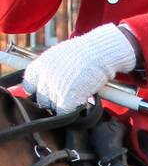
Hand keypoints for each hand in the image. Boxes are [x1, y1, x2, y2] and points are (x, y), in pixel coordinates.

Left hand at [22, 26, 136, 112]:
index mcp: (39, 65)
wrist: (100, 52)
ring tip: (76, 96)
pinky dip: (72, 111)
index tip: (47, 92)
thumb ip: (48, 69)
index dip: (38, 91)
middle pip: (42, 100)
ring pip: (53, 108)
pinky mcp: (67, 99)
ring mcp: (54, 89)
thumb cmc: (84, 52)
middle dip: (53, 100)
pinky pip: (64, 113)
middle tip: (67, 94)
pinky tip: (80, 102)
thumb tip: (44, 84)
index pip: (29, 86)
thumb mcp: (58, 55)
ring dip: (63, 105)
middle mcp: (44, 77)